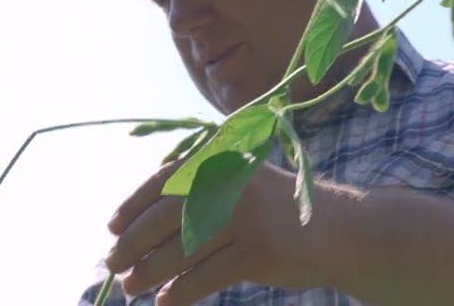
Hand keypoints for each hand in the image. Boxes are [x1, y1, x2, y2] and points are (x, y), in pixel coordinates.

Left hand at [105, 160, 351, 304]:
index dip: (133, 205)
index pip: (163, 181)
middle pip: (166, 216)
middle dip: (133, 243)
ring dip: (150, 271)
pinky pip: (208, 275)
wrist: (342, 229)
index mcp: (220, 161)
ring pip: (183, 249)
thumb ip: (197, 188)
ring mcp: (247, 218)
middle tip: (112, 264)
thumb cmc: (276, 210)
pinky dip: (182, 291)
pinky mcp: (260, 252)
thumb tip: (136, 218)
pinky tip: (165, 301)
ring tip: (131, 287)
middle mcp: (231, 183)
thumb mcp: (239, 182)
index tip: (112, 229)